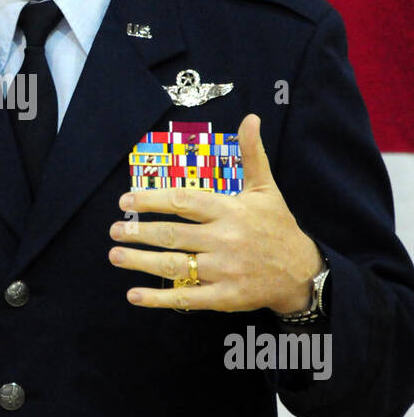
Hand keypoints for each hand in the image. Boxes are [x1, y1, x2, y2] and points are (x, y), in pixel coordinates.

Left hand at [108, 114, 322, 313]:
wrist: (301, 271)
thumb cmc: (277, 226)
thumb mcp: (266, 188)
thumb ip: (252, 154)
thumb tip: (250, 117)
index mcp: (230, 210)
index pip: (184, 202)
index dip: (152, 200)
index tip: (126, 199)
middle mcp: (225, 239)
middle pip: (173, 235)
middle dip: (139, 232)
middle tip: (114, 230)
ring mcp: (224, 270)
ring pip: (175, 266)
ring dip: (141, 262)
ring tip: (116, 255)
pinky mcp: (224, 297)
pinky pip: (186, 298)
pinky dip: (158, 299)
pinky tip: (134, 295)